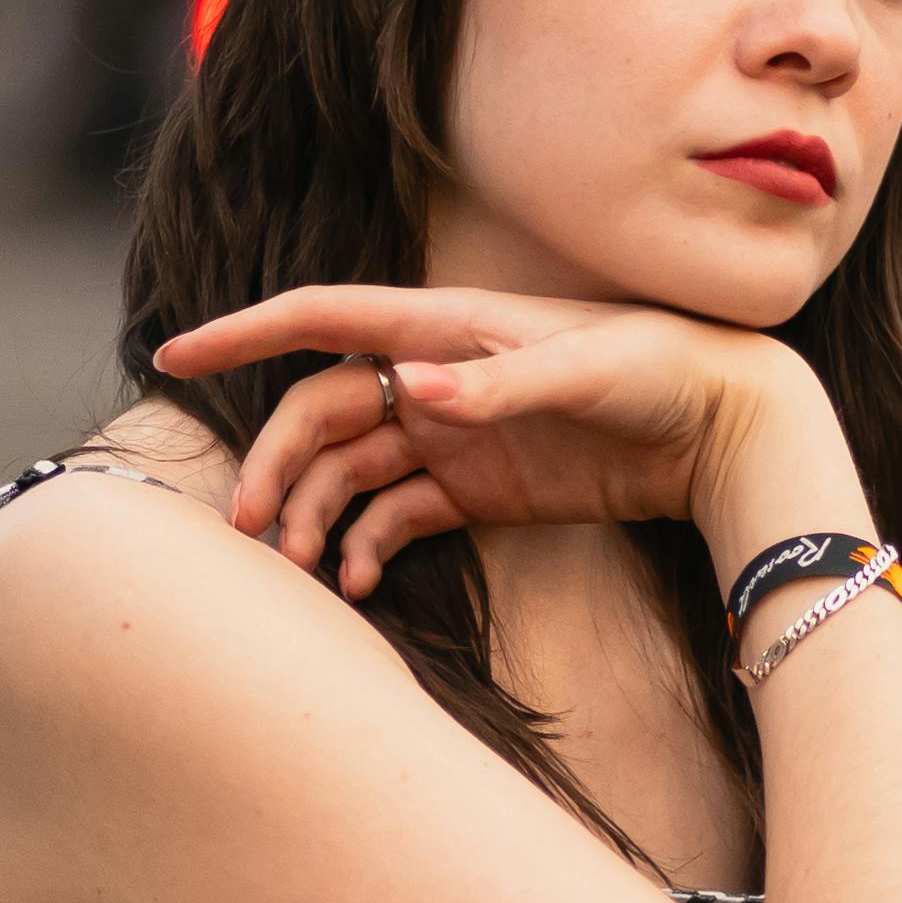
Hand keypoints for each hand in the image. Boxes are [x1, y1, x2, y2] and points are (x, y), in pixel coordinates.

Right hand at [153, 280, 850, 599]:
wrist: (728, 427)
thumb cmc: (663, 371)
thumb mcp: (588, 370)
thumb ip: (498, 383)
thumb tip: (410, 386)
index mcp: (448, 327)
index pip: (324, 320)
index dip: (245, 333)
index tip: (172, 354)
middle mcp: (437, 376)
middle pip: (322, 413)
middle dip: (277, 465)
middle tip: (247, 528)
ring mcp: (455, 435)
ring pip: (351, 473)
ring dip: (316, 514)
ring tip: (301, 568)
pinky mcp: (480, 487)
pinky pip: (399, 516)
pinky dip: (370, 546)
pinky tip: (361, 582)